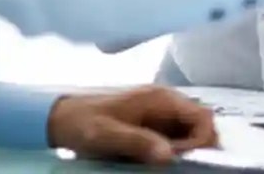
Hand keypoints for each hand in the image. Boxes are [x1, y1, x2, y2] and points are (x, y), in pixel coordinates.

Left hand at [46, 86, 217, 163]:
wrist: (61, 118)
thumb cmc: (84, 122)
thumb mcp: (107, 135)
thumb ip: (139, 142)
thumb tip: (169, 156)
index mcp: (161, 98)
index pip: (202, 116)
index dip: (202, 140)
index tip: (184, 160)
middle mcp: (167, 102)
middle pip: (199, 126)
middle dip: (193, 148)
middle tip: (172, 165)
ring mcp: (161, 113)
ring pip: (188, 134)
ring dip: (181, 151)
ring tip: (160, 164)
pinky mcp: (153, 124)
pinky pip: (173, 138)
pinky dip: (170, 152)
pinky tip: (153, 161)